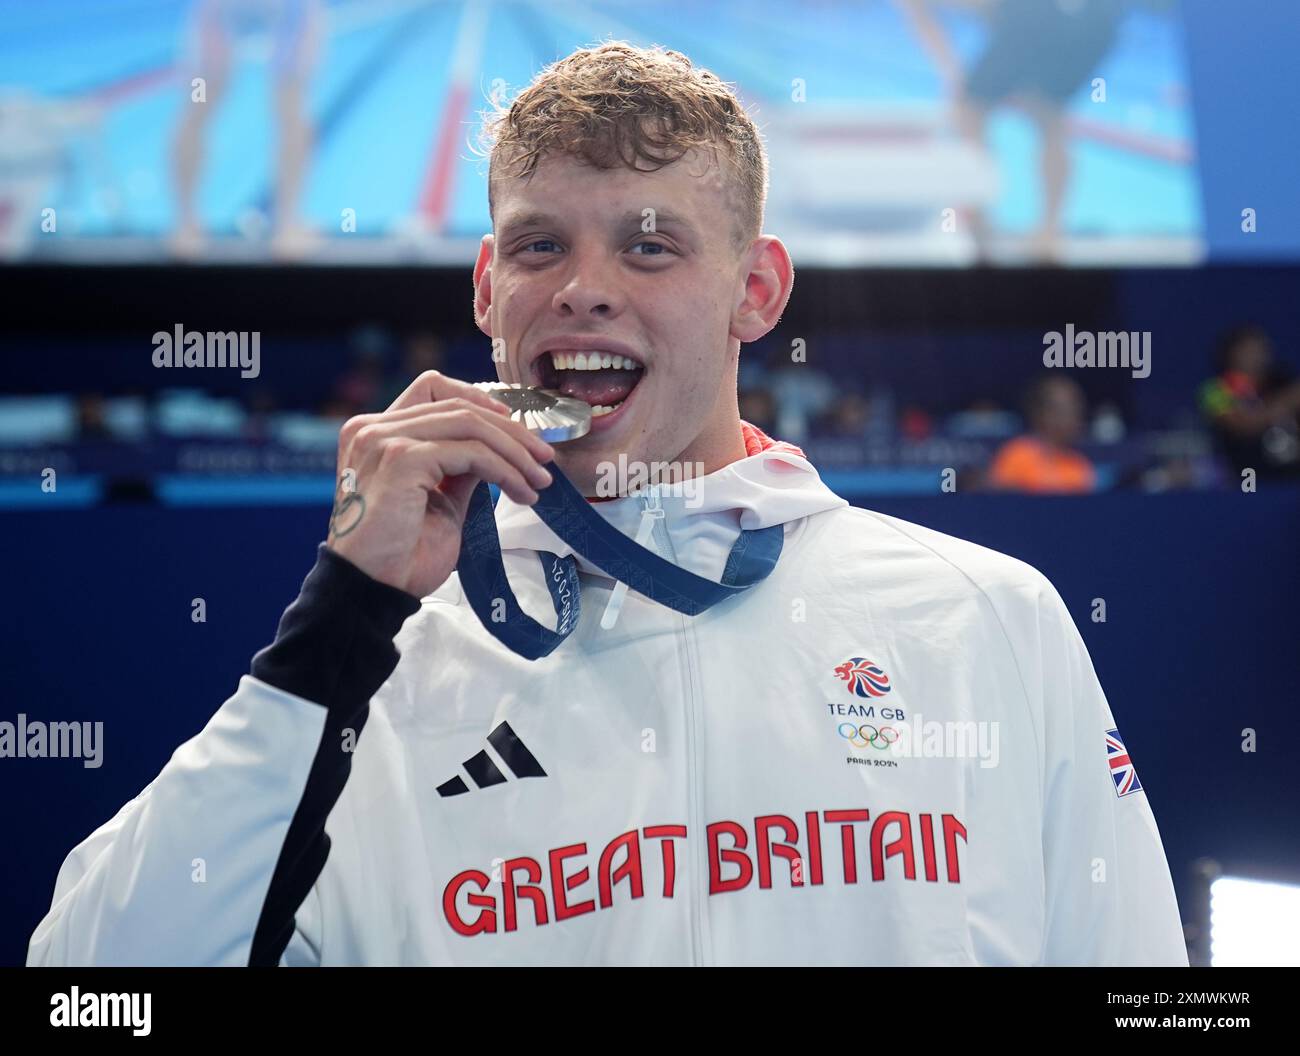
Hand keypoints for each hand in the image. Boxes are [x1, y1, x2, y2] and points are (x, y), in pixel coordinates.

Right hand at [326, 370, 555, 596]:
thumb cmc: (399, 557)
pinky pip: (471, 452)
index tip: (513, 427)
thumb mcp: (438, 501)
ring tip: (539, 480)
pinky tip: (521, 492)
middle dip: (511, 432)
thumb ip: (459, 468)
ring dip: (515, 452)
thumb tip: (497, 450)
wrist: (372, 591)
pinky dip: (505, 470)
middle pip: (459, 406)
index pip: (432, 389)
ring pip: (470, 424)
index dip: (479, 400)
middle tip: (544, 459)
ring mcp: (384, 440)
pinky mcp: (401, 458)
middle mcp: (372, 428)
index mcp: (374, 433)